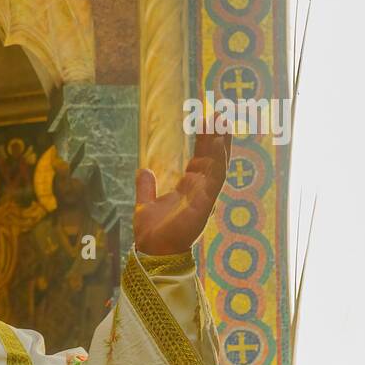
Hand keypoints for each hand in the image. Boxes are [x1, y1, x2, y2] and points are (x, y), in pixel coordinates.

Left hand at [133, 119, 231, 255]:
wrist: (152, 251)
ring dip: (220, 144)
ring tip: (221, 122)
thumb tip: (143, 170)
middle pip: (212, 158)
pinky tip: (218, 146)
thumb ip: (145, 188)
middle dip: (216, 137)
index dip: (205, 141)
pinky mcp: (203, 205)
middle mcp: (200, 191)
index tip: (207, 121)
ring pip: (217, 166)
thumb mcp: (144, 204)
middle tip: (219, 113)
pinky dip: (217, 163)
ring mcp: (204, 197)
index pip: (201, 159)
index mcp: (189, 189)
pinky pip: (214, 181)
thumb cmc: (153, 233)